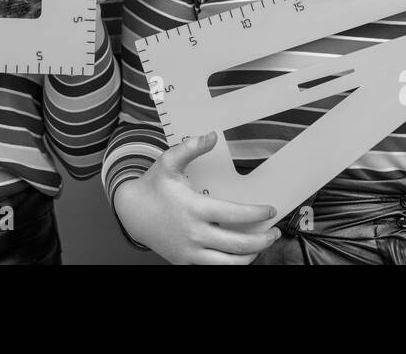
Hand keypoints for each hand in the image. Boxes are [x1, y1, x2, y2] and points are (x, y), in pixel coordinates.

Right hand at [114, 131, 280, 264]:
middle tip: (274, 232)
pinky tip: (241, 255)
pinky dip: (232, 264)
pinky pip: (215, 269)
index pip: (234, 214)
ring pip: (229, 264)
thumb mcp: (168, 162)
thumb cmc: (153, 186)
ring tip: (262, 245)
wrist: (132, 213)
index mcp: (194, 208)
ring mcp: (189, 252)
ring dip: (251, 256)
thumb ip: (189, 148)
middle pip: (238, 245)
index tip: (270, 210)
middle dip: (262, 240)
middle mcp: (194, 234)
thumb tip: (210, 136)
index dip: (256, 214)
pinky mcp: (185, 262)